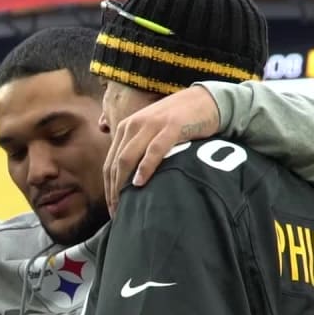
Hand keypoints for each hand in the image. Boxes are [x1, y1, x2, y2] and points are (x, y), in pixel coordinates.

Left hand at [104, 84, 219, 215]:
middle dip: (114, 191)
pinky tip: (140, 183)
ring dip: (124, 184)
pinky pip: (154, 149)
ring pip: (128, 157)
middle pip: (116, 163)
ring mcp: (152, 124)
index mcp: (127, 128)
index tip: (113, 209)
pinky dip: (145, 167)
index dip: (108, 188)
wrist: (205, 100)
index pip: (110, 163)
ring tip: (125, 205)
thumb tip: (126, 174)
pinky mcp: (172, 126)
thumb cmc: (179, 121)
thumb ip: (137, 147)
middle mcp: (134, 125)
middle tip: (118, 214)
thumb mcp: (152, 131)